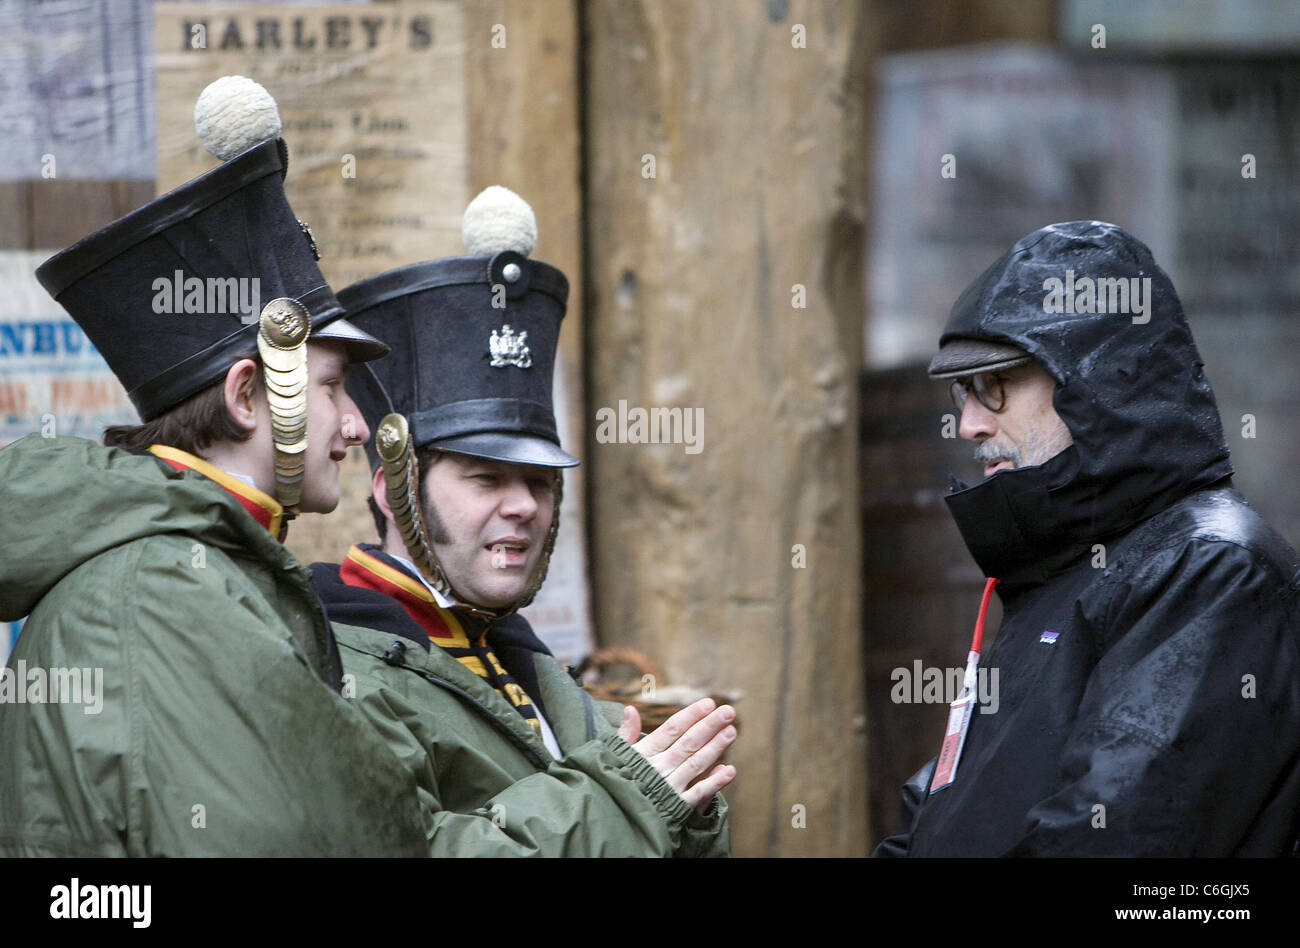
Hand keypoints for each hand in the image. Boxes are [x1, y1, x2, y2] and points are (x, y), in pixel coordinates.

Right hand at [618, 698, 736, 812]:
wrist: (614, 818)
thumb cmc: (616, 782)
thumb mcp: (615, 756)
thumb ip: (626, 734)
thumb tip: (630, 708)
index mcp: (644, 753)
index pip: (671, 729)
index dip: (691, 715)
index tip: (709, 703)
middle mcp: (658, 767)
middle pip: (688, 743)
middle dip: (709, 726)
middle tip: (728, 712)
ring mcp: (669, 786)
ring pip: (696, 763)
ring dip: (716, 747)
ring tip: (732, 731)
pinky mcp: (676, 806)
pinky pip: (698, 793)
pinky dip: (715, 782)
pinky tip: (730, 770)